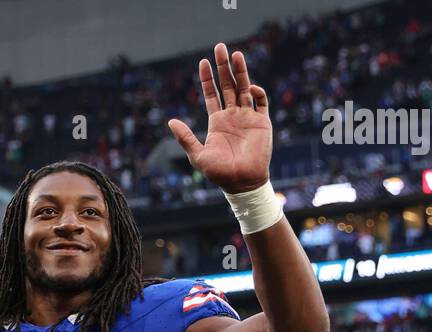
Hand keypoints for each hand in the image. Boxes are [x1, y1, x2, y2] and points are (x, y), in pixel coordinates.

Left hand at [167, 43, 271, 193]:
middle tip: (220, 48)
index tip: (203, 62)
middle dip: (223, 67)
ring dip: (240, 71)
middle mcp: (232, 116)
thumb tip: (170, 121)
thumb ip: (185, 138)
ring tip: (236, 55)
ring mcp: (247, 117)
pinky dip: (257, 91)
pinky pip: (261, 101)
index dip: (207, 79)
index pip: (212, 94)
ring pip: (244, 88)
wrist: (242, 183)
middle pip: (228, 85)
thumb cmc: (219, 173)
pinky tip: (250, 86)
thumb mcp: (197, 156)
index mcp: (217, 122)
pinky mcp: (262, 122)